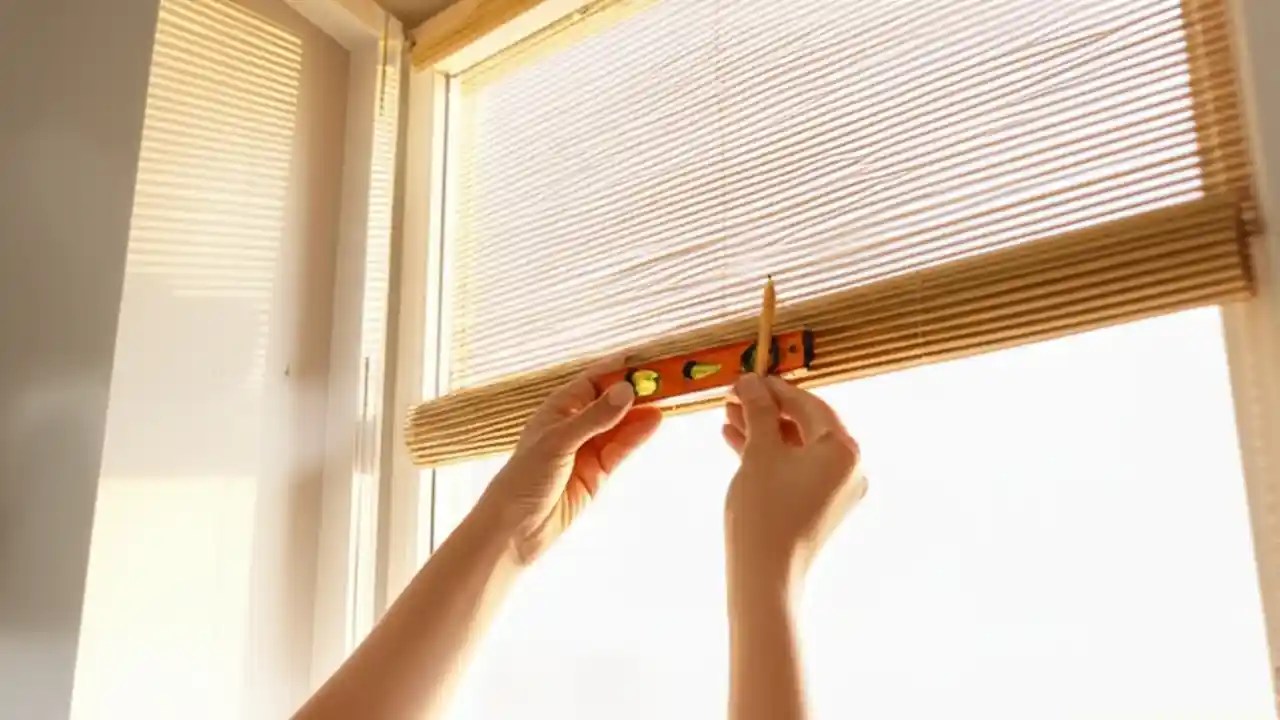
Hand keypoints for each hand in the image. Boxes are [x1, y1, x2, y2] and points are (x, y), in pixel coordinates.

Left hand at [477, 359, 662, 564]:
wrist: (514, 529)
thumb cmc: (523, 479)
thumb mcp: (557, 442)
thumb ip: (594, 418)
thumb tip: (626, 390)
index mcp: (558, 407)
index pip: (595, 379)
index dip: (621, 367)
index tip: (650, 357)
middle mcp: (575, 424)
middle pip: (612, 400)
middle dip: (638, 388)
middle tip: (671, 377)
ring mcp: (588, 448)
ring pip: (621, 424)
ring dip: (643, 411)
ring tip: (671, 396)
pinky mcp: (598, 472)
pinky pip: (622, 448)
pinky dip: (638, 435)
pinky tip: (655, 420)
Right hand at [722, 374, 866, 585]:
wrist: (765, 576)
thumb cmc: (765, 510)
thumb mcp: (759, 451)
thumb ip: (758, 410)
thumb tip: (751, 381)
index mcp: (845, 450)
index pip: (809, 404)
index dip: (775, 388)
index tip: (747, 378)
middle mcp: (850, 468)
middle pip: (804, 425)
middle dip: (766, 409)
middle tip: (734, 396)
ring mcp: (836, 490)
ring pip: (797, 447)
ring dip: (763, 430)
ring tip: (728, 415)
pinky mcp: (819, 507)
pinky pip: (795, 469)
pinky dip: (769, 455)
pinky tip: (734, 440)